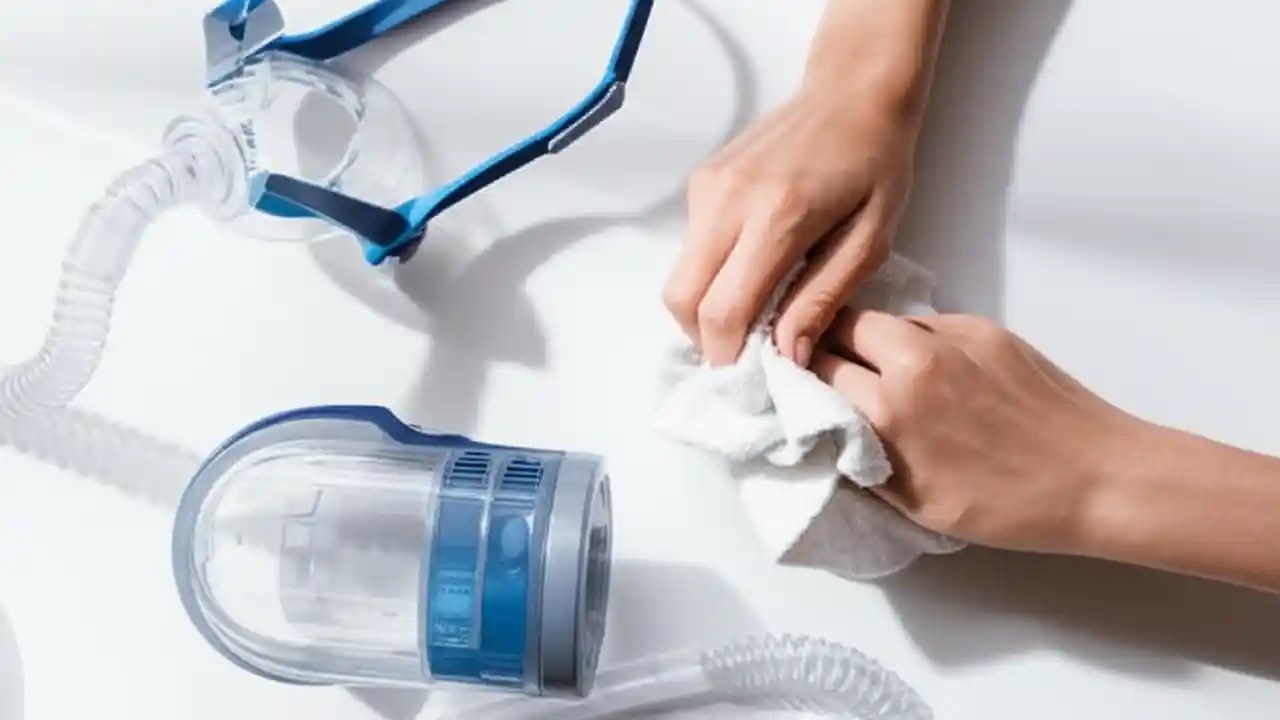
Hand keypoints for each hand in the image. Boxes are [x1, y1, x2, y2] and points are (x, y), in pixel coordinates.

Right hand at [662, 0, 946, 366]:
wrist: (852, 90)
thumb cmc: (876, 164)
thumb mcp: (870, 240)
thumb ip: (823, 298)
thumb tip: (786, 355)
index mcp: (777, 217)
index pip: (724, 308)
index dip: (728, 354)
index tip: (750, 377)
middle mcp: (728, 200)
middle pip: (682, 299)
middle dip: (705, 340)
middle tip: (745, 354)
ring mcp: (706, 188)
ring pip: (679, 277)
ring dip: (705, 309)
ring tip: (752, 315)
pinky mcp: (700, 182)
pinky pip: (690, 250)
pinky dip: (709, 276)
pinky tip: (749, 273)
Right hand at [812, 310, 1134, 553]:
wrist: (1099, 478)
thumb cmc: (1008, 506)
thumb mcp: (915, 502)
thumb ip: (863, 458)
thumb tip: (829, 431)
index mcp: (890, 409)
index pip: (815, 369)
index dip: (799, 377)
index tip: (795, 386)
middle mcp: (914, 360)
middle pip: (840, 326)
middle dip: (826, 345)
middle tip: (829, 370)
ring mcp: (953, 338)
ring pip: (884, 319)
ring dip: (869, 340)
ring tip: (880, 372)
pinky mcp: (986, 328)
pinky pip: (929, 324)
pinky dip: (916, 342)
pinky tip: (932, 373)